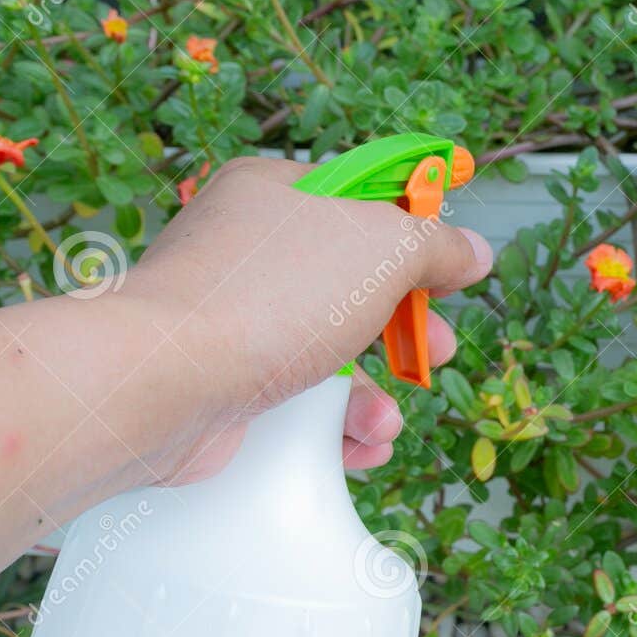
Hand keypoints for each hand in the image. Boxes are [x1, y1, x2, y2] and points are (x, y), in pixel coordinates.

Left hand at [118, 156, 491, 481]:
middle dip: (405, 324)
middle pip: (350, 280)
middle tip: (436, 349)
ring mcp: (229, 317)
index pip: (360, 195)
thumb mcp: (382, 250)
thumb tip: (473, 251)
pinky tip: (359, 443)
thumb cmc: (271, 297)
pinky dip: (333, 423)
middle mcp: (247, 249)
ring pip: (326, 348)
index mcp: (276, 193)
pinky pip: (294, 398)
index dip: (413, 230)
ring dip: (373, 389)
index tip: (450, 267)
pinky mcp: (220, 382)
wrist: (163, 383)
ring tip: (387, 417)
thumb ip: (436, 246)